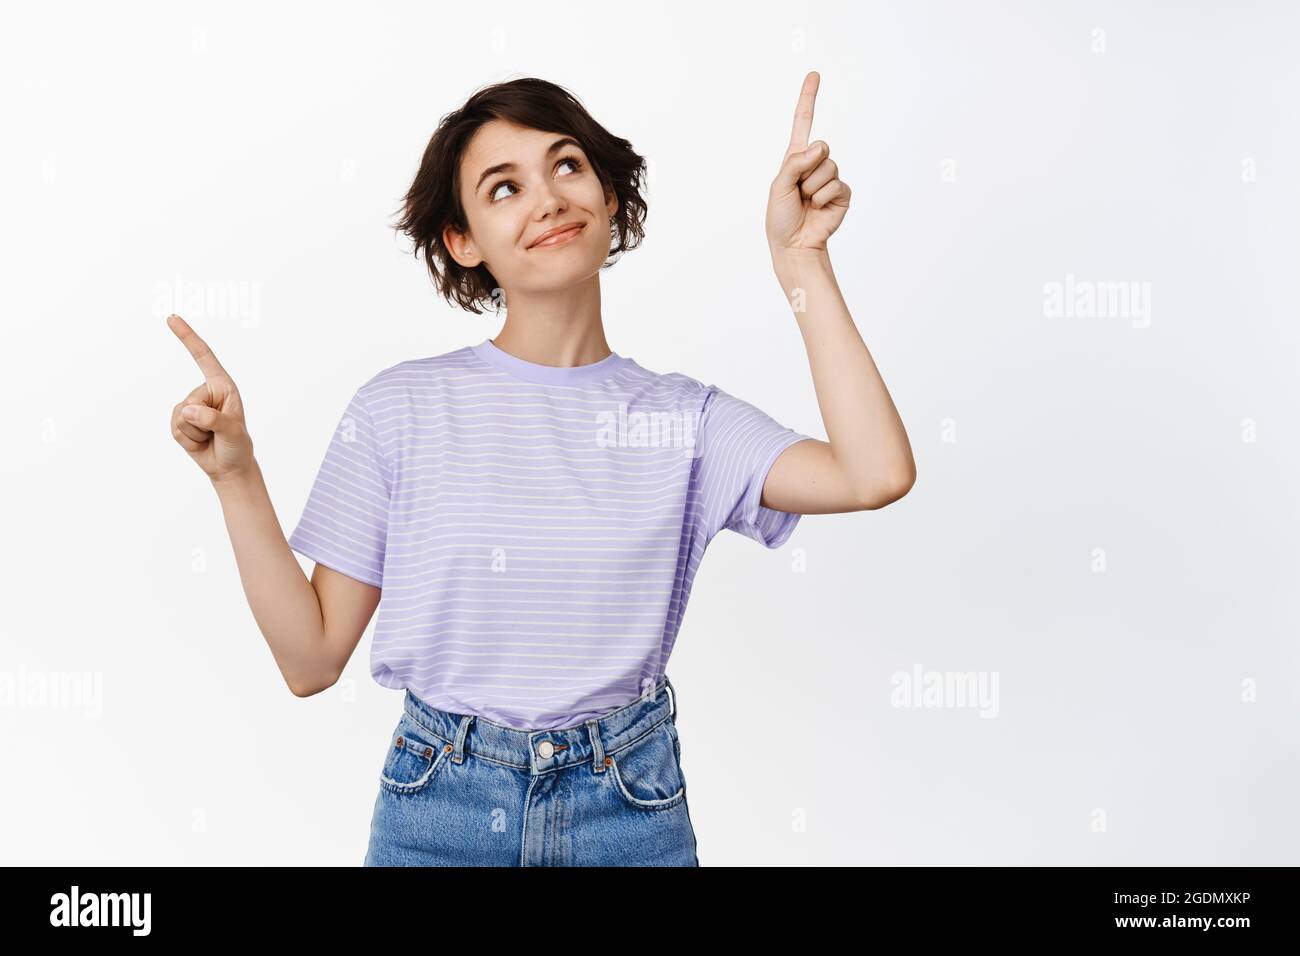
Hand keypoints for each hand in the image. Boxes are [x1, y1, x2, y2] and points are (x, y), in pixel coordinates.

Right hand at [167, 314, 255, 482]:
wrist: (229, 467)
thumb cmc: (237, 446)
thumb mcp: (233, 432)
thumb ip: (213, 419)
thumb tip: (187, 410)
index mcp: (222, 386)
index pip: (203, 357)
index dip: (187, 337)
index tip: (172, 318)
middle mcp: (206, 392)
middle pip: (189, 400)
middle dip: (202, 422)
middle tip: (218, 433)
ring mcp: (191, 406)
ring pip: (179, 417)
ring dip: (195, 434)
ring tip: (211, 438)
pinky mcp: (179, 421)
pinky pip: (174, 428)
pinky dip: (187, 440)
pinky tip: (200, 442)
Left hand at [765, 71, 850, 255]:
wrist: (794, 244)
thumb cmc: (781, 217)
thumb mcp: (779, 185)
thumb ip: (796, 162)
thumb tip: (821, 146)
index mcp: (795, 158)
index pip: (803, 123)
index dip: (808, 98)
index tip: (814, 75)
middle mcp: (814, 164)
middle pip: (821, 148)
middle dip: (806, 170)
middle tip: (798, 192)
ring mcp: (830, 178)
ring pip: (829, 167)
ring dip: (813, 188)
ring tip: (806, 202)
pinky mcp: (842, 194)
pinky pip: (836, 184)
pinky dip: (823, 198)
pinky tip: (817, 209)